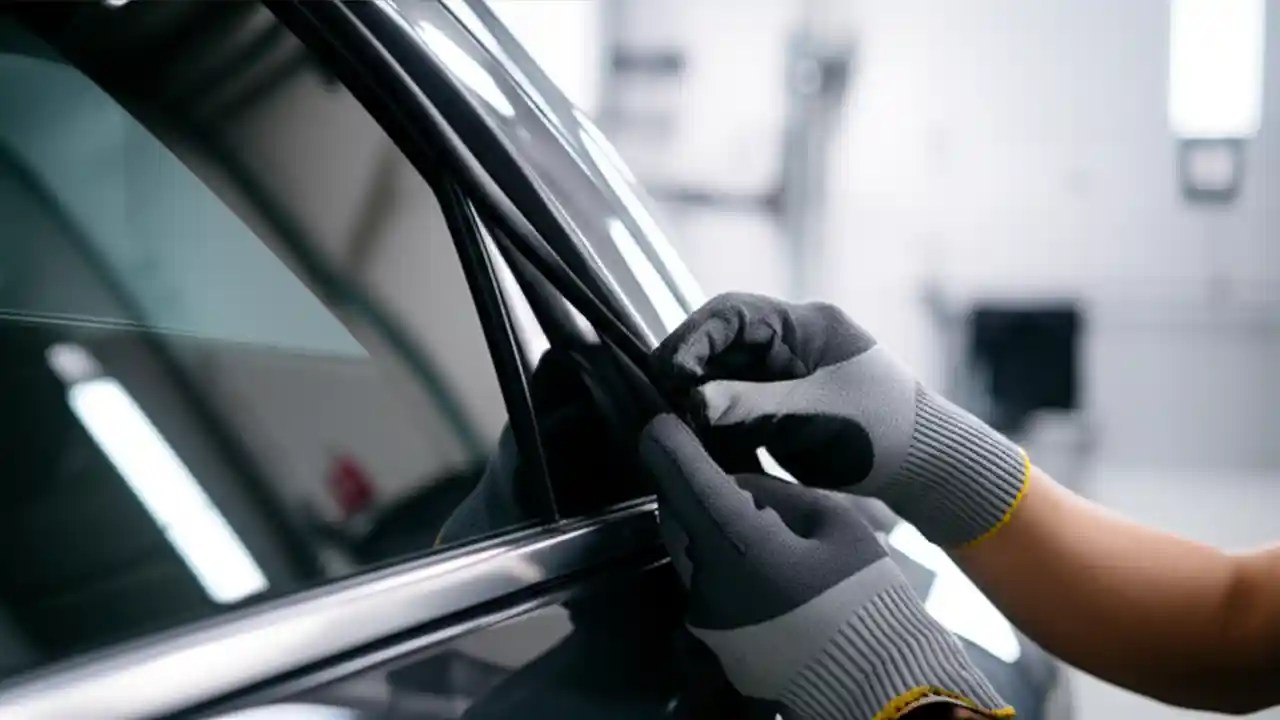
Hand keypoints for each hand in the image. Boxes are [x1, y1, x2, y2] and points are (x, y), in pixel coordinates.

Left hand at [639, 414, 1012, 719]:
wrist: (881, 681)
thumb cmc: (865, 593)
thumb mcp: (833, 522)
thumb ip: (775, 495)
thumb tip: (736, 486)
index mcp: (738, 545)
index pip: (685, 481)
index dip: (668, 447)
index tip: (659, 424)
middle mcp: (707, 584)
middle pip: (679, 518)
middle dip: (691, 490)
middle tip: (720, 473)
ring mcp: (707, 620)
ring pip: (690, 554)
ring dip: (708, 531)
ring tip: (754, 523)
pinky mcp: (716, 643)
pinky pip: (707, 589)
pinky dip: (722, 568)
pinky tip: (763, 568)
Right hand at [652, 293, 1028, 547]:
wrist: (925, 466)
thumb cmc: (882, 430)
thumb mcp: (814, 415)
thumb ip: (750, 405)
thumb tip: (689, 400)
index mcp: (803, 325)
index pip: (731, 314)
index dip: (693, 338)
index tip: (670, 372)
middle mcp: (788, 342)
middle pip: (719, 344)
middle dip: (688, 370)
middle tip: (662, 402)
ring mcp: (783, 374)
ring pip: (721, 376)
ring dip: (697, 398)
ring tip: (676, 425)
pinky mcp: (779, 407)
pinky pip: (734, 406)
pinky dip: (714, 422)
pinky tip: (698, 441)